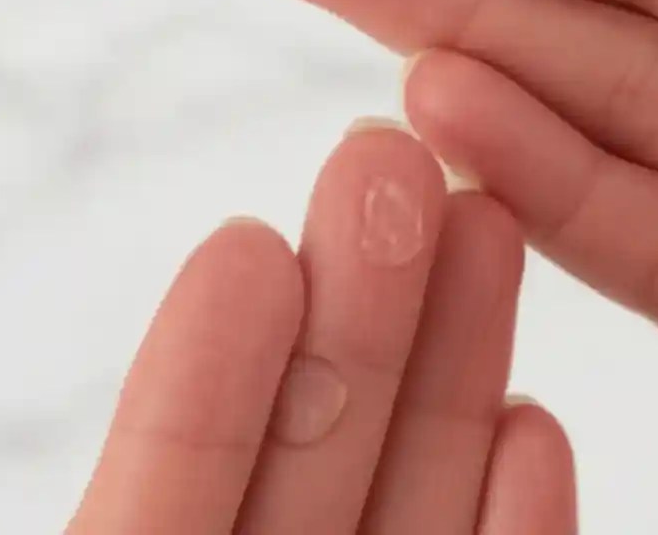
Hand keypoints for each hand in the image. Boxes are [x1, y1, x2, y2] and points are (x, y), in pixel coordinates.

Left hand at [68, 123, 576, 533]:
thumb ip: (121, 515)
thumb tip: (181, 305)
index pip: (169, 481)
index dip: (208, 372)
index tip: (248, 244)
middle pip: (308, 456)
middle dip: (354, 309)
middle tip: (384, 159)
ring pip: (411, 507)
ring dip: (452, 376)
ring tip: (486, 225)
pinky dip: (520, 532)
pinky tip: (535, 425)